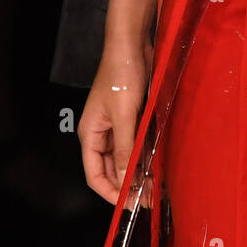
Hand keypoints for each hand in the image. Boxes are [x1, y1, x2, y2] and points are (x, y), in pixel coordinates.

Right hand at [78, 37, 151, 205]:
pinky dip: (145, 154)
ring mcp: (117, 124)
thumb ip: (124, 147)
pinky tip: (156, 164)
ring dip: (138, 171)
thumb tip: (125, 179)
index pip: (94, 174)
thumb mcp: (124, 114)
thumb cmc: (122, 73)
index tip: (129, 204)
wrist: (133, 42)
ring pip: (124, 156)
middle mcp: (101, 132)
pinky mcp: (131, 115)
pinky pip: (136, 142)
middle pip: (110, 168)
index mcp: (90, 133)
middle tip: (147, 198)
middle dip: (127, 184)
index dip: (111, 192)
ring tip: (154, 186)